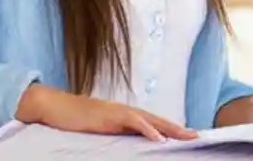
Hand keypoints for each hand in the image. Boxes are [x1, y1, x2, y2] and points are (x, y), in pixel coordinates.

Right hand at [15, 84, 195, 140]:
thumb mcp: (98, 130)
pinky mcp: (110, 116)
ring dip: (170, 128)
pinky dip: (148, 129)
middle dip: (178, 128)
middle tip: (198, 136)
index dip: (171, 128)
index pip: (153, 122)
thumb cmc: (74, 120)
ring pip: (151, 119)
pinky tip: (159, 138)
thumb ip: (114, 134)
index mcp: (125, 116)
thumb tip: (127, 145)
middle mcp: (126, 111)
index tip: (188, 136)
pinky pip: (133, 122)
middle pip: (158, 119)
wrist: (55, 107)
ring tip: (187, 136)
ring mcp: (119, 112)